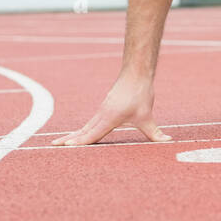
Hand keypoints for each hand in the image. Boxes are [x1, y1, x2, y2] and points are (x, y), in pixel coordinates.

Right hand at [51, 71, 171, 146]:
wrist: (136, 73)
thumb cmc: (140, 94)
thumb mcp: (147, 116)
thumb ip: (155, 133)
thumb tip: (168, 141)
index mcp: (109, 118)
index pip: (91, 134)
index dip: (79, 142)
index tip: (65, 147)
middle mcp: (101, 115)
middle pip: (82, 131)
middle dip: (68, 139)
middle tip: (53, 147)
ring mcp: (101, 111)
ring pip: (85, 126)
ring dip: (73, 135)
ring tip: (60, 143)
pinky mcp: (104, 109)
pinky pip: (90, 122)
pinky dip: (82, 130)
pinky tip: (79, 134)